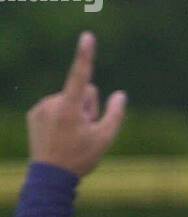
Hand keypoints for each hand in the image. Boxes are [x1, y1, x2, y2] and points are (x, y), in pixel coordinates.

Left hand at [27, 33, 126, 177]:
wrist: (51, 176)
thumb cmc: (81, 158)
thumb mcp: (105, 139)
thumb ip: (115, 114)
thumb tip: (120, 94)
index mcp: (70, 107)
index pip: (81, 76)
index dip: (85, 55)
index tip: (87, 36)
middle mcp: (53, 102)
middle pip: (80, 94)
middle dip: (88, 108)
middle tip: (86, 131)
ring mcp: (41, 107)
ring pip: (67, 102)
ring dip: (74, 115)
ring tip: (71, 137)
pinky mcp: (34, 114)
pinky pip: (54, 108)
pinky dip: (60, 119)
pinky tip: (60, 136)